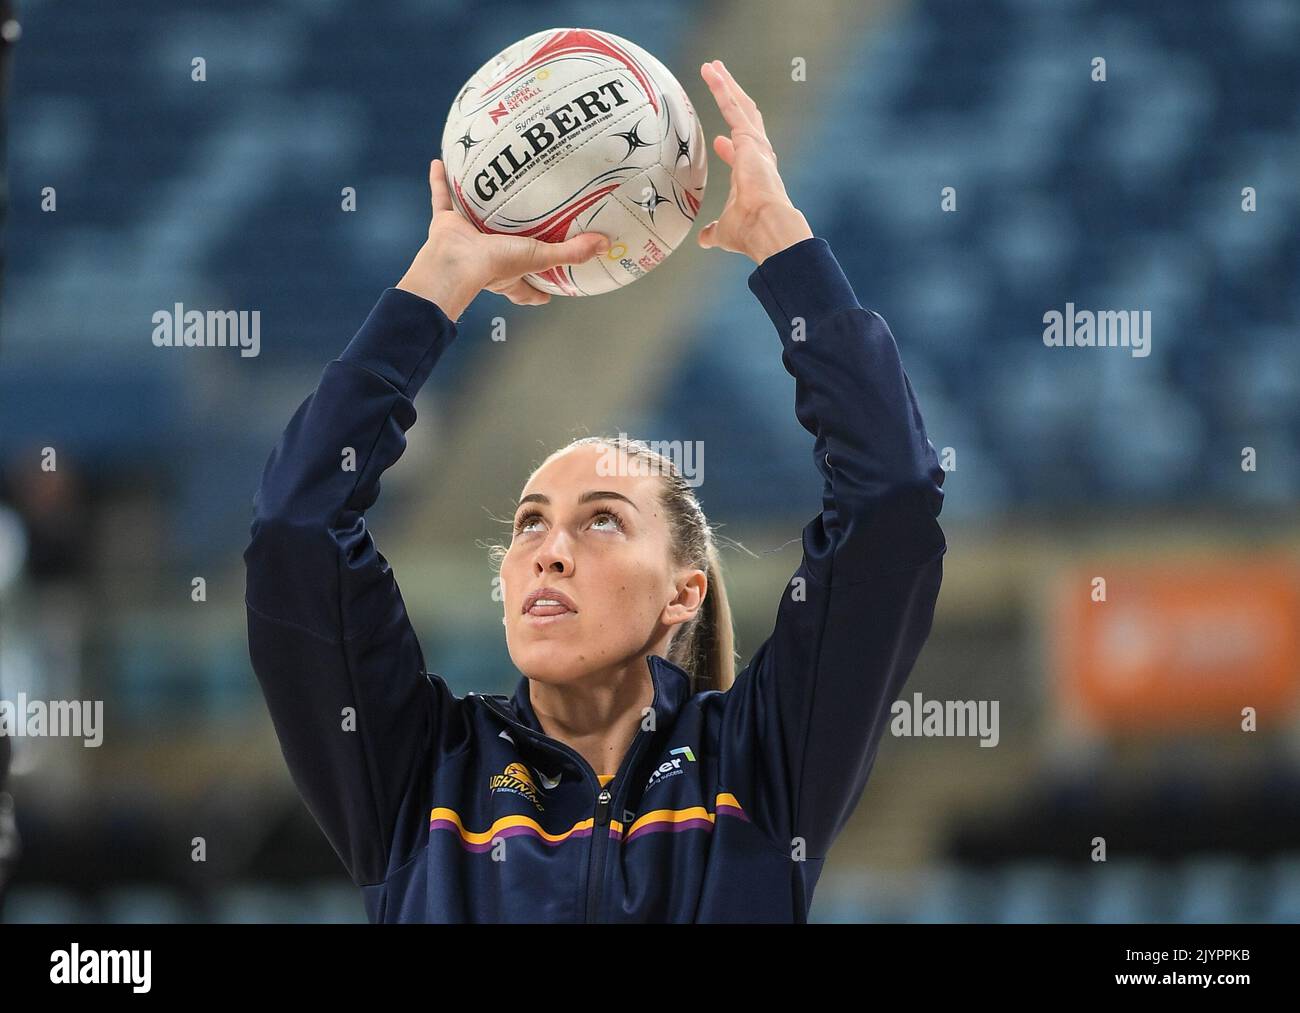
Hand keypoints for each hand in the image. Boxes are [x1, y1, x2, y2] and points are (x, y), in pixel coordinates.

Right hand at [397, 158, 611, 318]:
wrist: (454, 262)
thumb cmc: (495, 265)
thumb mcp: (539, 257)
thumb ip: (571, 252)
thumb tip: (604, 245)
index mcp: (509, 276)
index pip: (527, 291)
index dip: (539, 292)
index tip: (551, 290)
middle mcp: (487, 261)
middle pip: (502, 258)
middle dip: (512, 250)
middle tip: (525, 234)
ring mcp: (465, 241)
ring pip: (472, 224)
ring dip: (476, 209)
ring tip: (487, 191)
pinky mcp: (445, 225)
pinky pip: (442, 198)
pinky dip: (439, 181)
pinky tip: (440, 163)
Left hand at [696, 60, 812, 264]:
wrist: (767, 227)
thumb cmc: (750, 233)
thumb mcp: (724, 231)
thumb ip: (714, 231)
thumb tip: (705, 239)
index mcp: (753, 178)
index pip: (742, 156)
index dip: (730, 148)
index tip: (719, 141)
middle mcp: (758, 158)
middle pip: (745, 121)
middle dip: (733, 101)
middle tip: (722, 83)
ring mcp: (755, 146)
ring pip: (740, 107)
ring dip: (726, 86)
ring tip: (714, 67)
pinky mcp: (749, 138)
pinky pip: (732, 106)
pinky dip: (721, 87)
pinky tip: (711, 71)